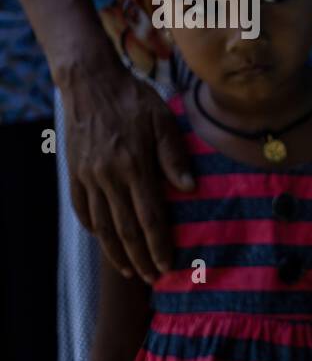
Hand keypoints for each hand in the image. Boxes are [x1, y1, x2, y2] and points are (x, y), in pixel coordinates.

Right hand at [61, 58, 193, 282]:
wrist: (90, 81)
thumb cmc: (134, 99)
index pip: (149, 217)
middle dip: (140, 258)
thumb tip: (189, 189)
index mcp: (134, 166)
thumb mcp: (163, 121)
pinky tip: (104, 239)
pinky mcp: (74, 171)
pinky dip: (93, 227)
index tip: (168, 265)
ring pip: (102, 224)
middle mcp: (108, 176)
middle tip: (152, 279)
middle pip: (125, 229)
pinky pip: (82, 207)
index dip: (159, 245)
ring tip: (129, 270)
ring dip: (116, 251)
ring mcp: (87, 176)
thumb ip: (175, 157)